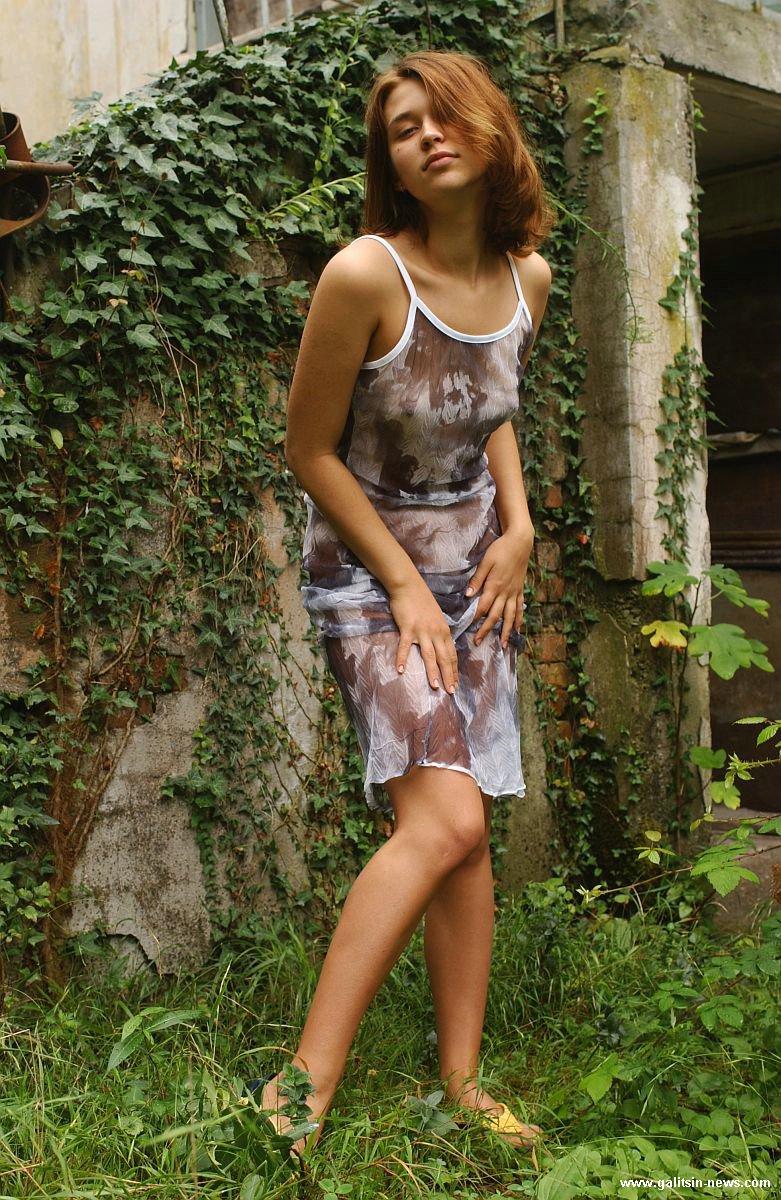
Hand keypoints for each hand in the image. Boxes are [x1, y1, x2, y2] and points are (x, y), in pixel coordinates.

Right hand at [389, 577, 458, 693]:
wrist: (409, 585)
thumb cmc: (422, 600)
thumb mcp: (436, 617)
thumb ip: (439, 632)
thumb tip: (442, 646)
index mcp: (444, 630)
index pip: (451, 654)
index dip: (453, 670)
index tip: (455, 683)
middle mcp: (436, 632)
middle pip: (444, 658)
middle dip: (448, 676)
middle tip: (450, 691)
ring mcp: (422, 631)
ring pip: (429, 655)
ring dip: (432, 672)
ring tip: (435, 687)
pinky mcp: (408, 628)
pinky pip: (405, 647)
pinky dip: (402, 658)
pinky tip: (400, 670)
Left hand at [465, 529, 532, 648]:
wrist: (520, 542)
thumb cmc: (500, 550)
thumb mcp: (486, 561)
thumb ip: (477, 579)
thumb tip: (468, 595)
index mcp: (495, 586)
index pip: (483, 607)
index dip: (475, 618)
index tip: (468, 628)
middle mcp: (505, 592)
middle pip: (495, 616)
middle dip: (486, 630)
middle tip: (478, 642)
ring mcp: (514, 592)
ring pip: (510, 616)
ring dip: (507, 632)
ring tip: (504, 645)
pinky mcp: (520, 590)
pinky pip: (520, 608)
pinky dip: (519, 620)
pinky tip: (519, 629)